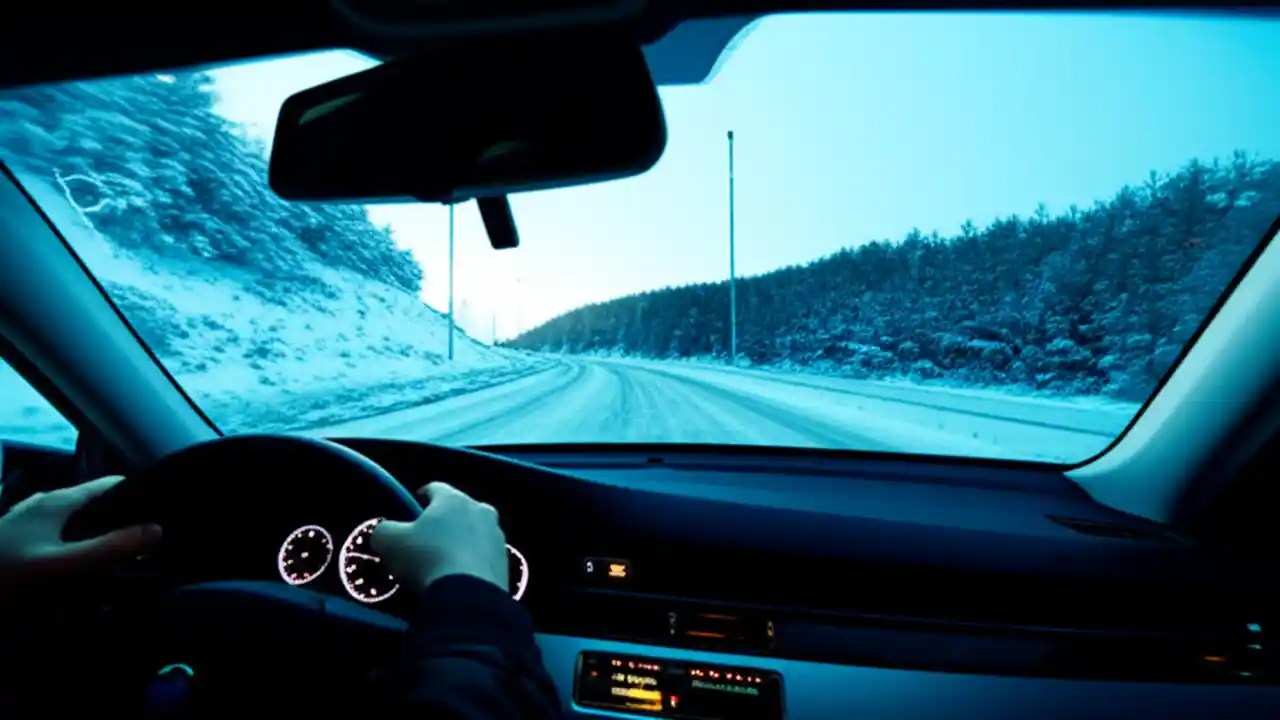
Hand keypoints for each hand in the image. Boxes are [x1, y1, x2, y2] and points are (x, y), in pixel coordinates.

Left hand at [0, 475, 161, 591]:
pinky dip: (78, 551)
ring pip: (78, 525)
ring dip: (99, 539)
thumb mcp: (62, 565)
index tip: (164, 516)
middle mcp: (44, 506)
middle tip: (147, 547)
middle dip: (122, 522)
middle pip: (96, 506)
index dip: (140, 496)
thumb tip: (156, 531)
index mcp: (58, 502)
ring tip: (121, 563)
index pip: (111, 484)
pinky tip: (82, 575)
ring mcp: (29, 525)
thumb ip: (110, 548)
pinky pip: (61, 541)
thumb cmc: (6, 575)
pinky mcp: (19, 544)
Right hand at [372, 482, 507, 592]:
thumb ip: (383, 529)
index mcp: (455, 499)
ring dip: (460, 544)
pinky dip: (471, 565)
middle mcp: (482, 511)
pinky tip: (458, 580)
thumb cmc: (426, 559)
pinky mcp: (506, 565)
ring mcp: (498, 538)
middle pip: (458, 511)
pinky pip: (483, 559)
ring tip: (442, 565)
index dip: (418, 499)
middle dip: (443, 523)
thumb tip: (385, 531)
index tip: (409, 513)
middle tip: (424, 542)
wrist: (467, 599)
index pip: (434, 488)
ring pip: (474, 534)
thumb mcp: (389, 541)